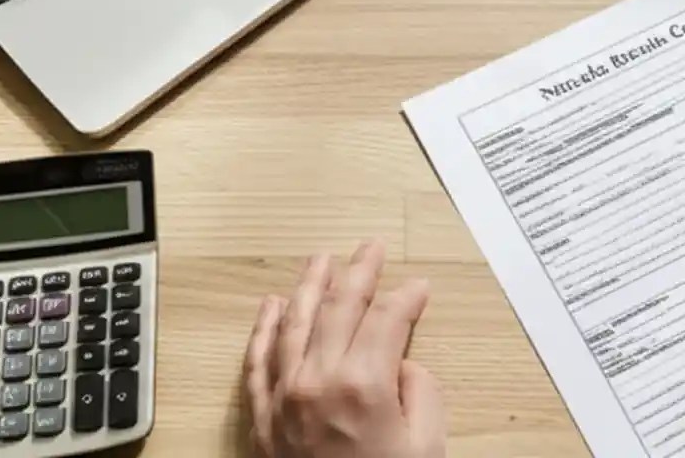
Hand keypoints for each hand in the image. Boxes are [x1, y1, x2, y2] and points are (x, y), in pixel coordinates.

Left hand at [243, 241, 445, 457]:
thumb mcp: (427, 445)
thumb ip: (422, 393)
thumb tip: (404, 367)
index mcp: (364, 384)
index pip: (388, 318)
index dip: (408, 297)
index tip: (420, 288)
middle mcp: (318, 381)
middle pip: (338, 308)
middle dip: (359, 272)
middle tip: (371, 246)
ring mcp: (284, 399)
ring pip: (293, 324)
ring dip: (308, 286)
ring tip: (322, 259)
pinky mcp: (264, 421)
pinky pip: (257, 362)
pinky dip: (263, 330)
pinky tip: (270, 307)